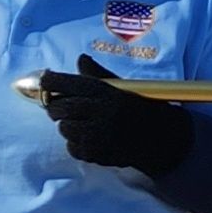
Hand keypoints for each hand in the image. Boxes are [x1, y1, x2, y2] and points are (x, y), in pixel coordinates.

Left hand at [39, 55, 191, 178]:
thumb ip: (100, 75)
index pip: (68, 83)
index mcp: (108, 92)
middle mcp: (102, 111)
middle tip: (61, 106)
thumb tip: (81, 59)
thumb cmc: (144, 109)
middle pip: (59, 107)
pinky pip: (72, 147)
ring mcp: (98, 134)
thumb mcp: (126, 87)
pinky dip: (76, 143)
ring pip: (64, 128)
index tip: (46, 80)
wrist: (165, 139)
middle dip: (55, 107)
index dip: (51, 81)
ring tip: (82, 124)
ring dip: (68, 126)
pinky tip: (89, 139)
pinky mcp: (97, 153)